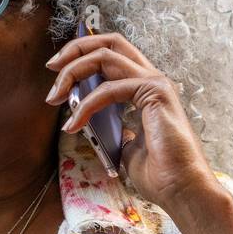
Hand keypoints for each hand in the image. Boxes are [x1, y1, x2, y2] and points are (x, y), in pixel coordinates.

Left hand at [44, 31, 232, 227]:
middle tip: (51, 67)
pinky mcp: (155, 92)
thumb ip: (109, 129)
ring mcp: (155, 83)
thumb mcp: (123, 147)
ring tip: (55, 96)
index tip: (57, 74)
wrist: (182, 190)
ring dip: (73, 71)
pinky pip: (109, 88)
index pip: (113, 54)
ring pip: (106, 55)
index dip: (83, 55)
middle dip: (75, 49)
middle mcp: (152, 79)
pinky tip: (73, 123)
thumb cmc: (159, 174)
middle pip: (109, 42)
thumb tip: (87, 124)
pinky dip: (86, 104)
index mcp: (146, 88)